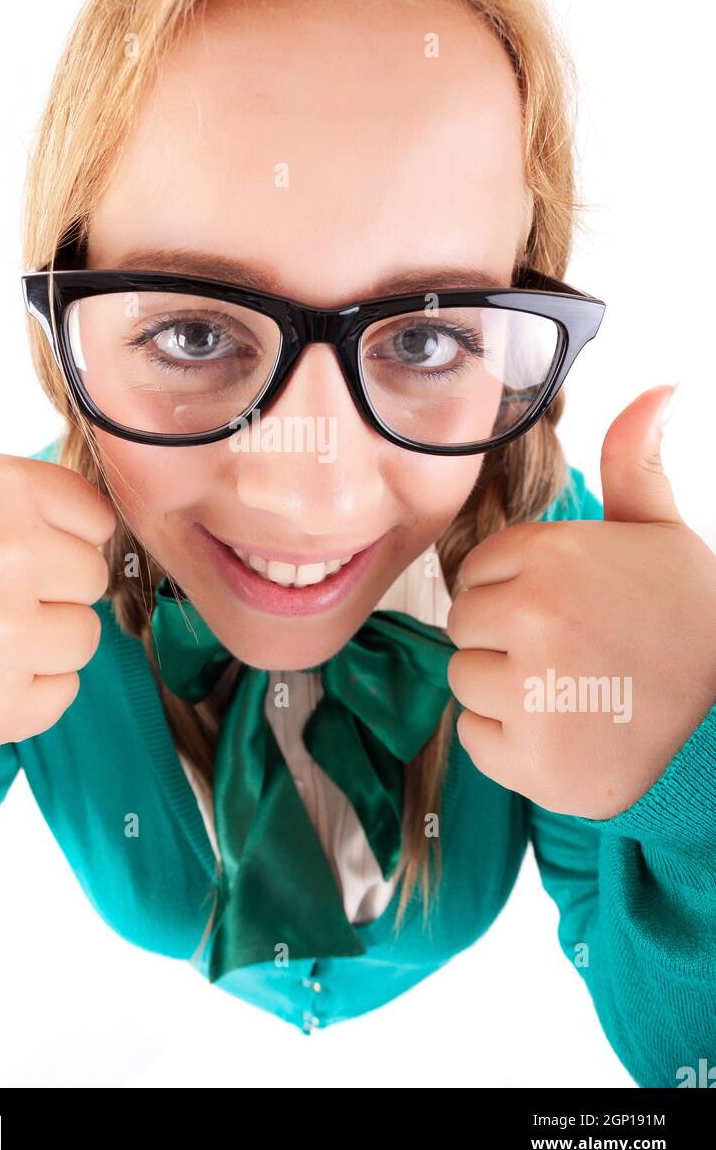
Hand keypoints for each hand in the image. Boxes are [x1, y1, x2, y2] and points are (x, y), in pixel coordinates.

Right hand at [0, 304, 116, 756]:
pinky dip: (20, 694)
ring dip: (36, 642)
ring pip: (79, 641)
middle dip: (47, 586)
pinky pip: (57, 697)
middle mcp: (12, 559)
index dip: (52, 533)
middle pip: (91, 581)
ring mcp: (3, 637)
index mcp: (7, 488)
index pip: (93, 518)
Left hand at [445, 385, 715, 818]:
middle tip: (570, 652)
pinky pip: (476, 738)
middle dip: (504, 638)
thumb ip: (635, 460)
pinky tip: (564, 729)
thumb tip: (661, 388)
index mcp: (553, 556)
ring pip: (465, 681)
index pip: (476, 572)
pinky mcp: (532, 762)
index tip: (563, 607)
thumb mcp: (660, 528)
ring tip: (571, 690)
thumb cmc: (686, 617)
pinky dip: (510, 743)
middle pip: (464, 626)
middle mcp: (536, 619)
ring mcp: (533, 694)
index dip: (514, 590)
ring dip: (505, 690)